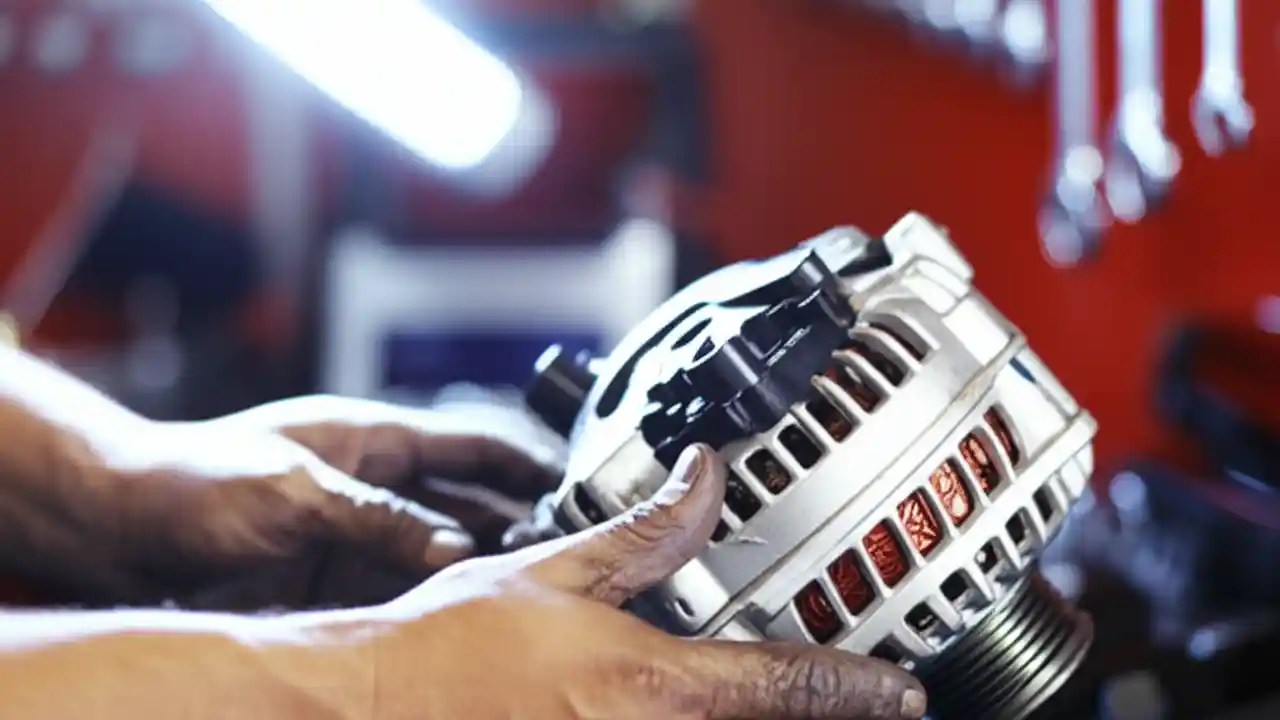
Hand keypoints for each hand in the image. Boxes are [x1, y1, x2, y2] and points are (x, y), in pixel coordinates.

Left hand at [6, 395, 558, 610]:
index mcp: (372, 439)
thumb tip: (455, 549)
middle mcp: (374, 485)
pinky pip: (400, 593)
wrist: (119, 527)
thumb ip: (377, 520)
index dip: (528, 459)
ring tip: (523, 597)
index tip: (576, 481)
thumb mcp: (293, 493)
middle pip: (468, 506)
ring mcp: (357, 534)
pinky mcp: (335, 578)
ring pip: (439, 555)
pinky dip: (433, 607)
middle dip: (516, 527)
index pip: (472, 445)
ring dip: (477, 573)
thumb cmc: (194, 478)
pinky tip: (459, 624)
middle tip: (561, 558)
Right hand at [361, 444, 927, 718]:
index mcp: (653, 684)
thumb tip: (701, 479)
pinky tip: (685, 708)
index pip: (791, 685)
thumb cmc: (448, 650)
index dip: (862, 685)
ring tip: (796, 703)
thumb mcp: (555, 571)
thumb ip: (645, 531)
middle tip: (868, 696)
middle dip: (829, 713)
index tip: (905, 685)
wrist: (372, 711)